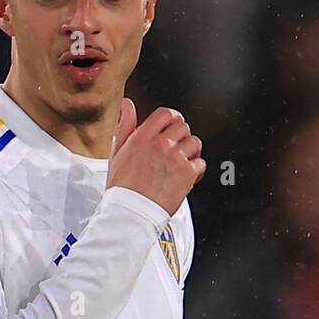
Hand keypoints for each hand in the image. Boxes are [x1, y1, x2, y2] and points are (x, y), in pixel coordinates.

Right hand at [107, 98, 205, 215]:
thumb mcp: (117, 153)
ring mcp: (175, 158)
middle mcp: (161, 144)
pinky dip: (196, 170)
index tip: (172, 126)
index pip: (165, 114)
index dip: (172, 119)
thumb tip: (127, 106)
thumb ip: (125, 126)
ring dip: (191, 152)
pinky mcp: (187, 173)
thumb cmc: (122, 188)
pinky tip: (185, 177)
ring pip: (194, 143)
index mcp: (143, 137)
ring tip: (181, 163)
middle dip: (181, 137)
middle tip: (176, 149)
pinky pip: (200, 163)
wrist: (131, 212)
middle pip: (183, 126)